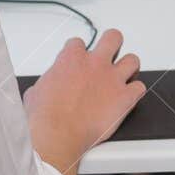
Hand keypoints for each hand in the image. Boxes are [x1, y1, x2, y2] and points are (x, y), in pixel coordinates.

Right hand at [23, 29, 144, 174]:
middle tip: (108, 56)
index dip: (78, 54)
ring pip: (133, 60)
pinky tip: (128, 98)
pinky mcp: (125, 97)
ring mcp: (112, 79)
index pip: (78, 44)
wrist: (57, 136)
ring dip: (128, 68)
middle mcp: (95, 63)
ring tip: (123, 77)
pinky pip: (140, 88)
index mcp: (72, 59)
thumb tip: (44, 89)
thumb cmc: (44, 118)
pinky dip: (135, 92)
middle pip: (113, 38)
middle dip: (111, 45)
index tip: (77, 64)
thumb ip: (47, 83)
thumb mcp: (34, 93)